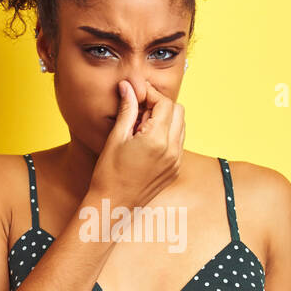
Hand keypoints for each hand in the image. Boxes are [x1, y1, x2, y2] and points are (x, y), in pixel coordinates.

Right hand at [90, 79, 184, 208]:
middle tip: (139, 110)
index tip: (136, 95)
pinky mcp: (175, 169)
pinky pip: (178, 143)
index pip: (165, 103)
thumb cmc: (109, 174)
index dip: (150, 95)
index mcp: (157, 140)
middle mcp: (172, 150)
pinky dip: (167, 135)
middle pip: (178, 111)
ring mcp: (176, 161)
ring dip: (166, 119)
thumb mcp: (116, 137)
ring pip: (181, 126)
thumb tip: (128, 86)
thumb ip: (127, 109)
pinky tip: (147, 141)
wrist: (113, 204)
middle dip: (161, 105)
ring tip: (142, 127)